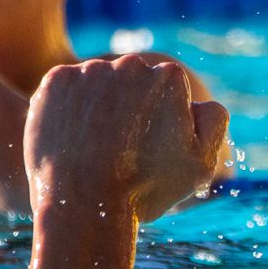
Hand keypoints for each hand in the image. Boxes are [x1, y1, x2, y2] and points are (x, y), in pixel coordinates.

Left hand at [25, 55, 229, 221]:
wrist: (80, 204)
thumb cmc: (144, 188)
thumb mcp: (201, 163)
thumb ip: (213, 121)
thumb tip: (199, 102)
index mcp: (168, 77)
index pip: (170, 90)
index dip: (165, 121)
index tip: (152, 147)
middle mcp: (129, 64)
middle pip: (135, 83)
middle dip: (132, 108)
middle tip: (123, 150)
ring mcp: (88, 70)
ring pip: (101, 85)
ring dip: (100, 108)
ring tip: (95, 148)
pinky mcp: (54, 81)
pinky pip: (69, 90)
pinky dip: (70, 109)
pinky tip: (74, 138)